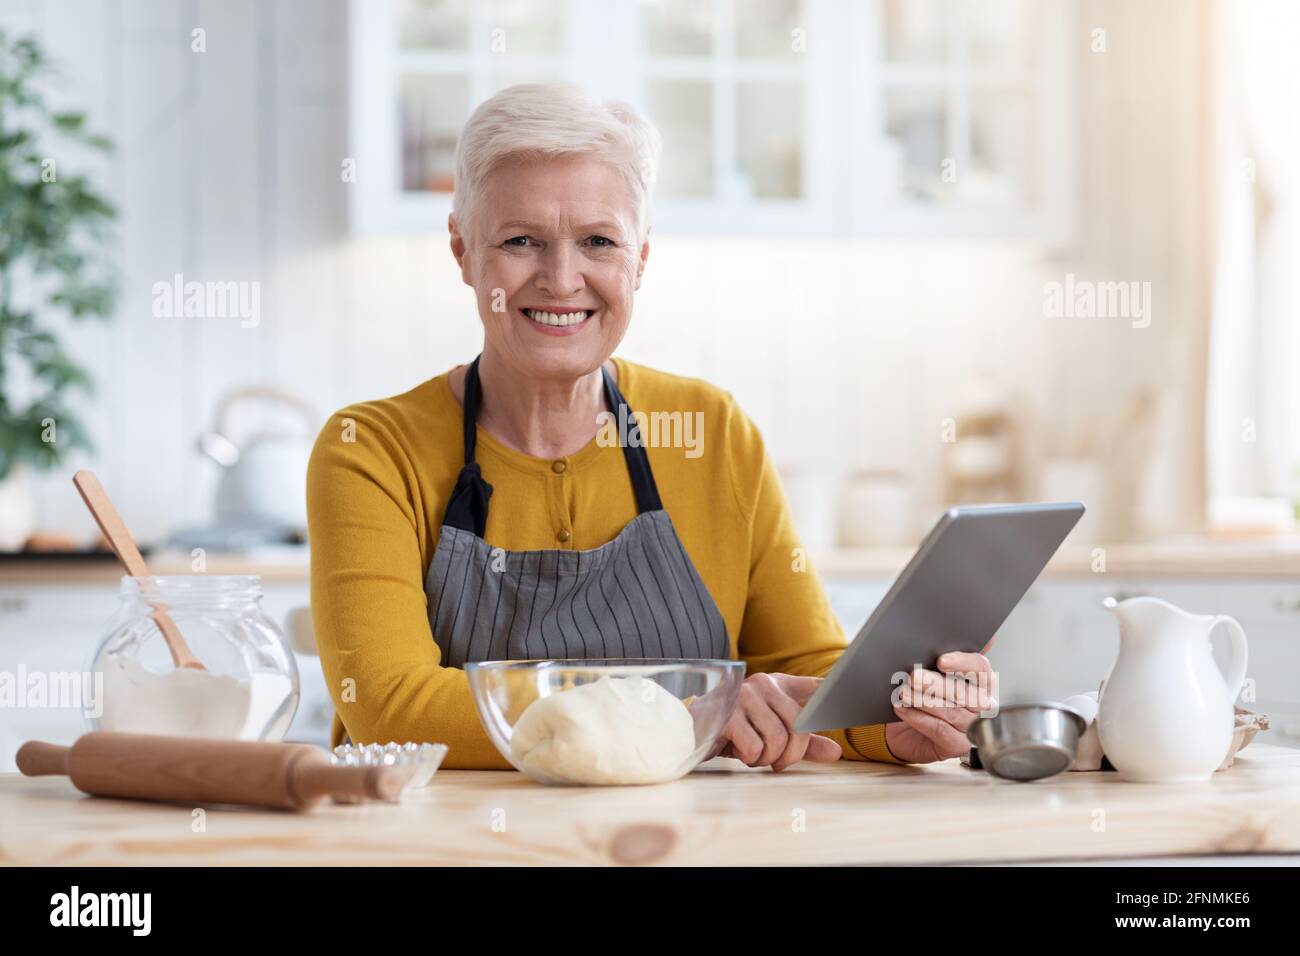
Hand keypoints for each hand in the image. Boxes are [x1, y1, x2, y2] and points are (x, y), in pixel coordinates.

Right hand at [711, 673, 842, 770]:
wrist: (690, 728)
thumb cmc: (737, 730)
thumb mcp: (772, 734)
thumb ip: (805, 743)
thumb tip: (837, 753)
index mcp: (779, 684)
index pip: (817, 686)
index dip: (836, 694)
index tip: (850, 700)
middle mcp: (764, 684)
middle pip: (799, 725)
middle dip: (793, 754)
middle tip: (778, 763)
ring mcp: (744, 697)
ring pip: (777, 738)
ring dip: (768, 758)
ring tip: (755, 755)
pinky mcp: (726, 715)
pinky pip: (754, 747)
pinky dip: (750, 758)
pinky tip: (738, 750)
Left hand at [885, 646, 997, 763]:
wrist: (909, 728)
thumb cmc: (927, 695)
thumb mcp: (935, 672)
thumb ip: (950, 653)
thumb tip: (972, 634)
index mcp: (982, 682)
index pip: (981, 669)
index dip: (962, 663)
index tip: (941, 660)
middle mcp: (982, 705)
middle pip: (964, 692)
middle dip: (936, 684)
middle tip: (914, 676)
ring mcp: (971, 728)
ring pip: (951, 712)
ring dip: (924, 701)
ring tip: (903, 692)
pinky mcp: (957, 746)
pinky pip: (938, 730)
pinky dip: (918, 718)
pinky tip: (902, 708)